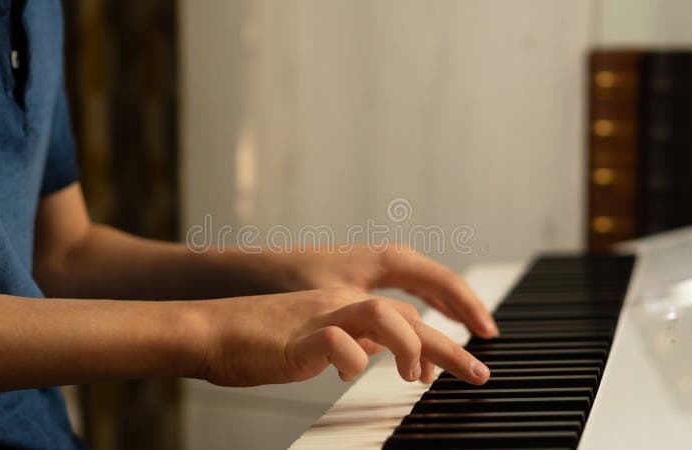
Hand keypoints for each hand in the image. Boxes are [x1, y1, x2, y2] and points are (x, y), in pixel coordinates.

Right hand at [180, 288, 490, 385]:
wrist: (212, 329)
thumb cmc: (260, 341)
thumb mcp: (318, 341)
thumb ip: (353, 342)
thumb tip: (383, 356)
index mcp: (345, 307)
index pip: (405, 317)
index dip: (436, 342)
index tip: (458, 369)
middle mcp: (339, 305)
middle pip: (407, 316)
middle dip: (449, 347)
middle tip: (479, 374)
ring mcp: (319, 317)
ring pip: (382, 314)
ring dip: (408, 346)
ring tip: (416, 378)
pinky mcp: (296, 336)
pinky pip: (335, 341)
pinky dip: (352, 359)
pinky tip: (351, 375)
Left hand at [263, 245, 498, 337]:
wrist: (257, 268)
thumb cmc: (293, 278)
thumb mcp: (337, 303)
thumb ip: (370, 328)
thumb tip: (395, 355)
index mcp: (391, 260)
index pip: (446, 285)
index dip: (470, 311)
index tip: (488, 335)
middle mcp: (391, 258)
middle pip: (443, 285)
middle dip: (466, 311)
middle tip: (488, 339)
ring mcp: (380, 264)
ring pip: (428, 288)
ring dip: (448, 311)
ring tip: (468, 334)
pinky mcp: (369, 275)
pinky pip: (412, 290)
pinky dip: (428, 306)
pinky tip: (431, 321)